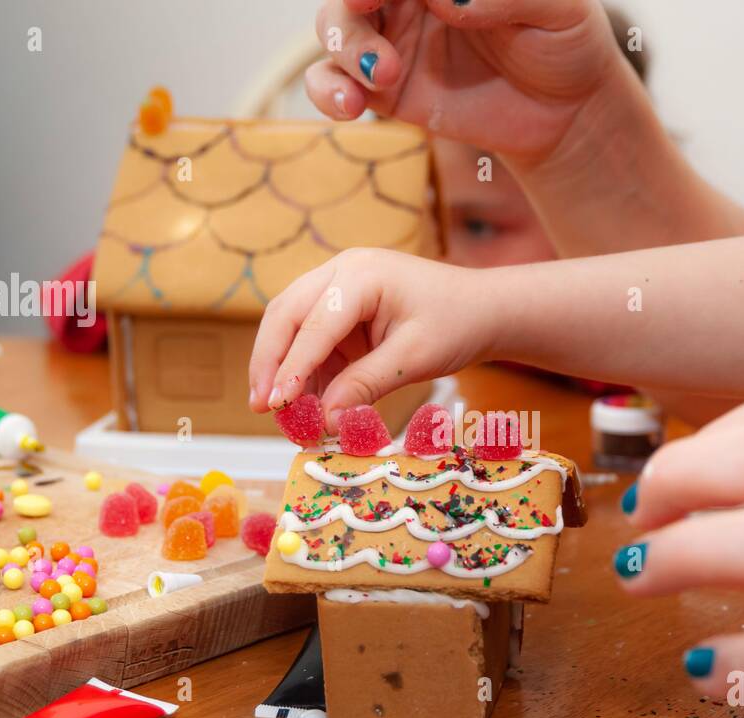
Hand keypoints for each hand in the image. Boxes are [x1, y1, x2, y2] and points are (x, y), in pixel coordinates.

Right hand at [248, 248, 486, 425]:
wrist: (483, 310)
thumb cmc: (456, 325)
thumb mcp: (414, 359)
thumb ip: (366, 385)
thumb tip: (325, 420)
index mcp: (362, 274)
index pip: (313, 324)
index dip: (291, 366)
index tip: (276, 404)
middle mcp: (341, 271)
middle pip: (285, 315)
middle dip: (269, 362)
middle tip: (261, 407)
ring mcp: (337, 286)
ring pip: (289, 325)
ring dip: (281, 368)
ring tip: (280, 414)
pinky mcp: (341, 310)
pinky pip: (310, 339)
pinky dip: (304, 370)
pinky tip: (304, 403)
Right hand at [307, 0, 624, 163]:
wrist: (567, 111)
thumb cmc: (565, 41)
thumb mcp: (557, 8)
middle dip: (354, 2)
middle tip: (370, 18)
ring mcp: (391, 41)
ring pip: (336, 27)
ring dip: (345, 47)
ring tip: (382, 75)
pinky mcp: (385, 92)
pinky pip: (333, 83)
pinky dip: (327, 90)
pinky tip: (350, 105)